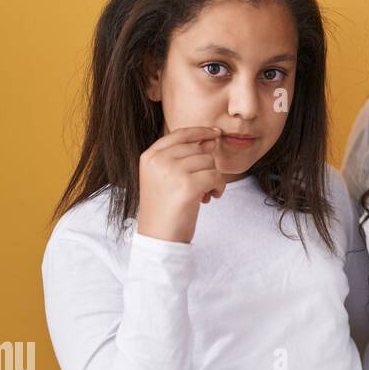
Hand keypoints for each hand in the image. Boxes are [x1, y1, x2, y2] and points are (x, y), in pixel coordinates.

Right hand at [137, 126, 226, 243]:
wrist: (158, 238)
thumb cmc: (165, 208)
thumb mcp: (169, 178)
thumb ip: (187, 157)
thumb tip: (211, 139)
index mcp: (150, 156)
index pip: (179, 134)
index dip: (200, 131)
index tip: (215, 133)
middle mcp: (158, 160)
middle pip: (198, 149)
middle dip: (207, 166)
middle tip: (202, 185)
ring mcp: (171, 172)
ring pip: (209, 162)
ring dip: (213, 178)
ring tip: (203, 194)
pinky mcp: (186, 185)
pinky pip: (215, 176)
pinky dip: (218, 187)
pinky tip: (209, 198)